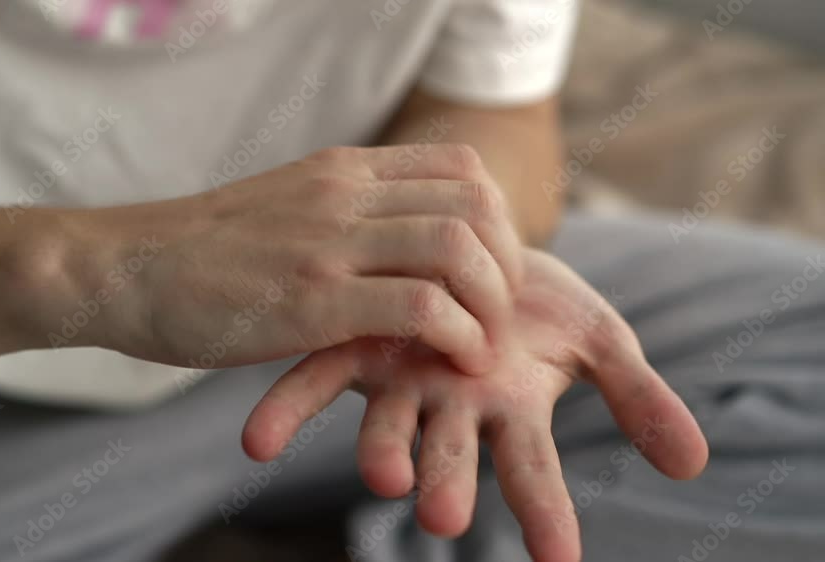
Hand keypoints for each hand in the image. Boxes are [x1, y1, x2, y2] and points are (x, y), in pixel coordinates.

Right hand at [63, 145, 522, 373]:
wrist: (123, 268)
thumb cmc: (200, 252)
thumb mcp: (283, 208)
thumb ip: (343, 216)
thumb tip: (395, 247)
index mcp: (342, 170)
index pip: (461, 167)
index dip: (498, 221)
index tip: (489, 269)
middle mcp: (344, 194)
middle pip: (475, 205)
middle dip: (508, 264)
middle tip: (498, 313)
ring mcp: (328, 243)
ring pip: (457, 249)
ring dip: (490, 302)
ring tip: (481, 343)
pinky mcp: (311, 301)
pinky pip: (419, 307)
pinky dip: (456, 336)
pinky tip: (453, 360)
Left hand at [242, 248, 708, 561]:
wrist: (478, 249)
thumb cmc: (540, 307)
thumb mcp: (599, 340)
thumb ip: (639, 399)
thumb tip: (695, 465)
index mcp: (508, 405)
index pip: (534, 466)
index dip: (547, 511)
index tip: (560, 559)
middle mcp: (450, 404)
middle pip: (451, 451)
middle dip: (450, 482)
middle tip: (445, 516)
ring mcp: (399, 378)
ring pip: (386, 423)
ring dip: (379, 452)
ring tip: (375, 477)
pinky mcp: (354, 345)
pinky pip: (315, 377)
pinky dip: (288, 411)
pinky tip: (255, 441)